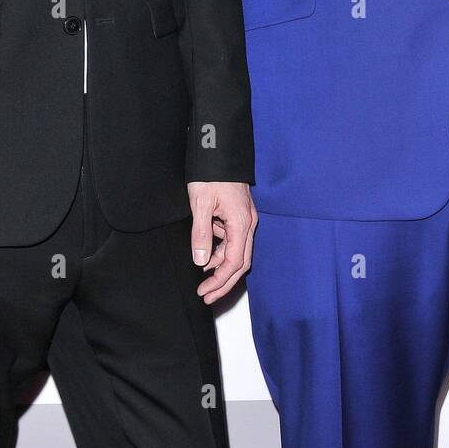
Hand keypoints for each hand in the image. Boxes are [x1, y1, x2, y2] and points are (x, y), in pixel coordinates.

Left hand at [186, 181, 256, 304]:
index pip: (234, 262)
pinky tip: (206, 256)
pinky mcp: (238, 216)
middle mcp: (248, 224)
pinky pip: (231, 240)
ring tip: (203, 279)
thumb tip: (201, 261)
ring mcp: (244, 220)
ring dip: (220, 267)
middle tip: (206, 296)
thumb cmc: (211, 173)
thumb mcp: (200, 204)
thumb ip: (201, 234)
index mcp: (241, 223)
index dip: (219, 280)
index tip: (204, 291)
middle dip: (223, 282)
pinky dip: (220, 251)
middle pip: (240, 263)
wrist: (218, 151)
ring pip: (236, 252)